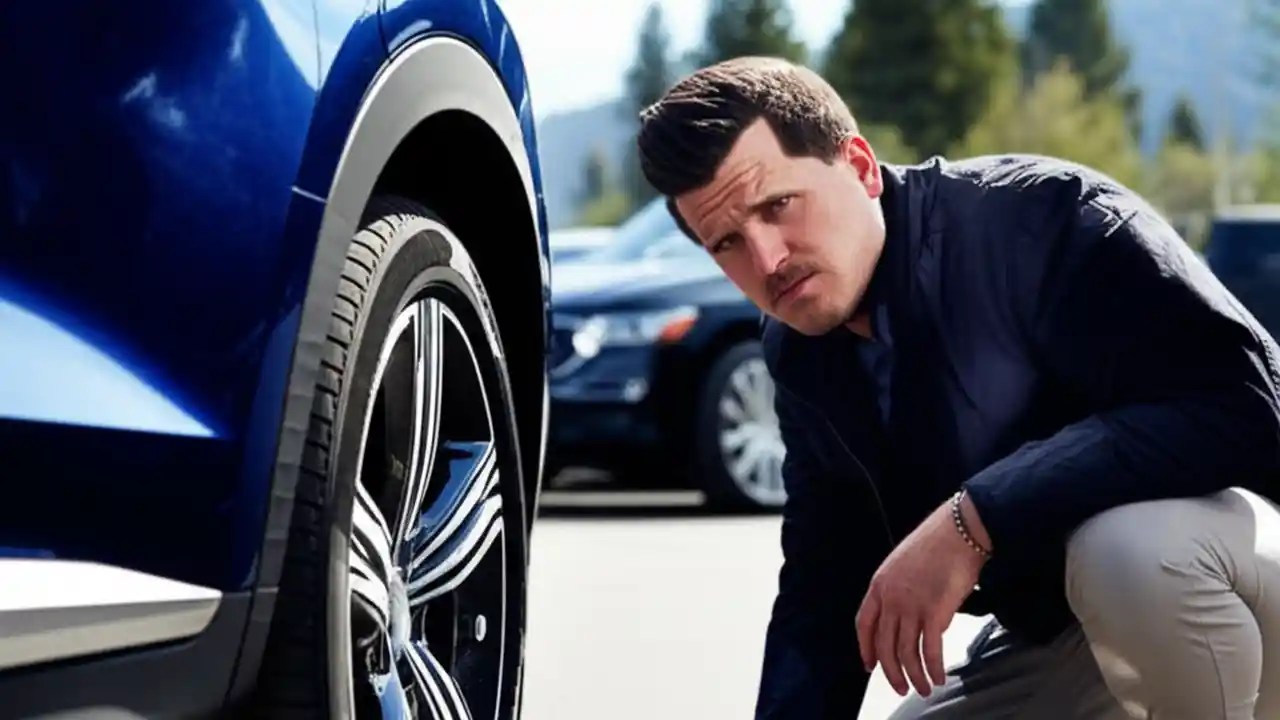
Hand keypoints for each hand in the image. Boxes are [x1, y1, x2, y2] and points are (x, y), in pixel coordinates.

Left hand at [855, 494, 989, 696]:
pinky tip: (939, 677)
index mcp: (879, 584)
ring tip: (922, 688)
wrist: (959, 530)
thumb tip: (907, 614)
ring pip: (906, 653)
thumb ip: (898, 589)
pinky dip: (934, 668)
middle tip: (900, 687)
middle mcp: (891, 598)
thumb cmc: (937, 542)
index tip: (869, 665)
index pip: (864, 624)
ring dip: (914, 676)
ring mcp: (911, 605)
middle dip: (891, 672)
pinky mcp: (935, 612)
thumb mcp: (902, 563)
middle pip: (884, 645)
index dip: (866, 648)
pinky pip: (931, 650)